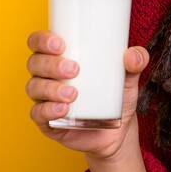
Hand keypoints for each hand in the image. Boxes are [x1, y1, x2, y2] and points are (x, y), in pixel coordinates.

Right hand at [25, 30, 150, 162]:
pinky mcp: (47, 122)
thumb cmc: (115, 95)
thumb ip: (136, 61)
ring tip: (73, 93)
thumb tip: (132, 55)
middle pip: (35, 63)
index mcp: (60, 58)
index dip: (42, 40)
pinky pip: (38, 114)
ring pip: (34, 87)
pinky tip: (63, 109)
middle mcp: (47, 76)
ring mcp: (45, 99)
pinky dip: (48, 110)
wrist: (117, 131)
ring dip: (51, 88)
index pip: (38, 42)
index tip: (60, 44)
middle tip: (74, 69)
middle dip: (51, 64)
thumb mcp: (128, 77)